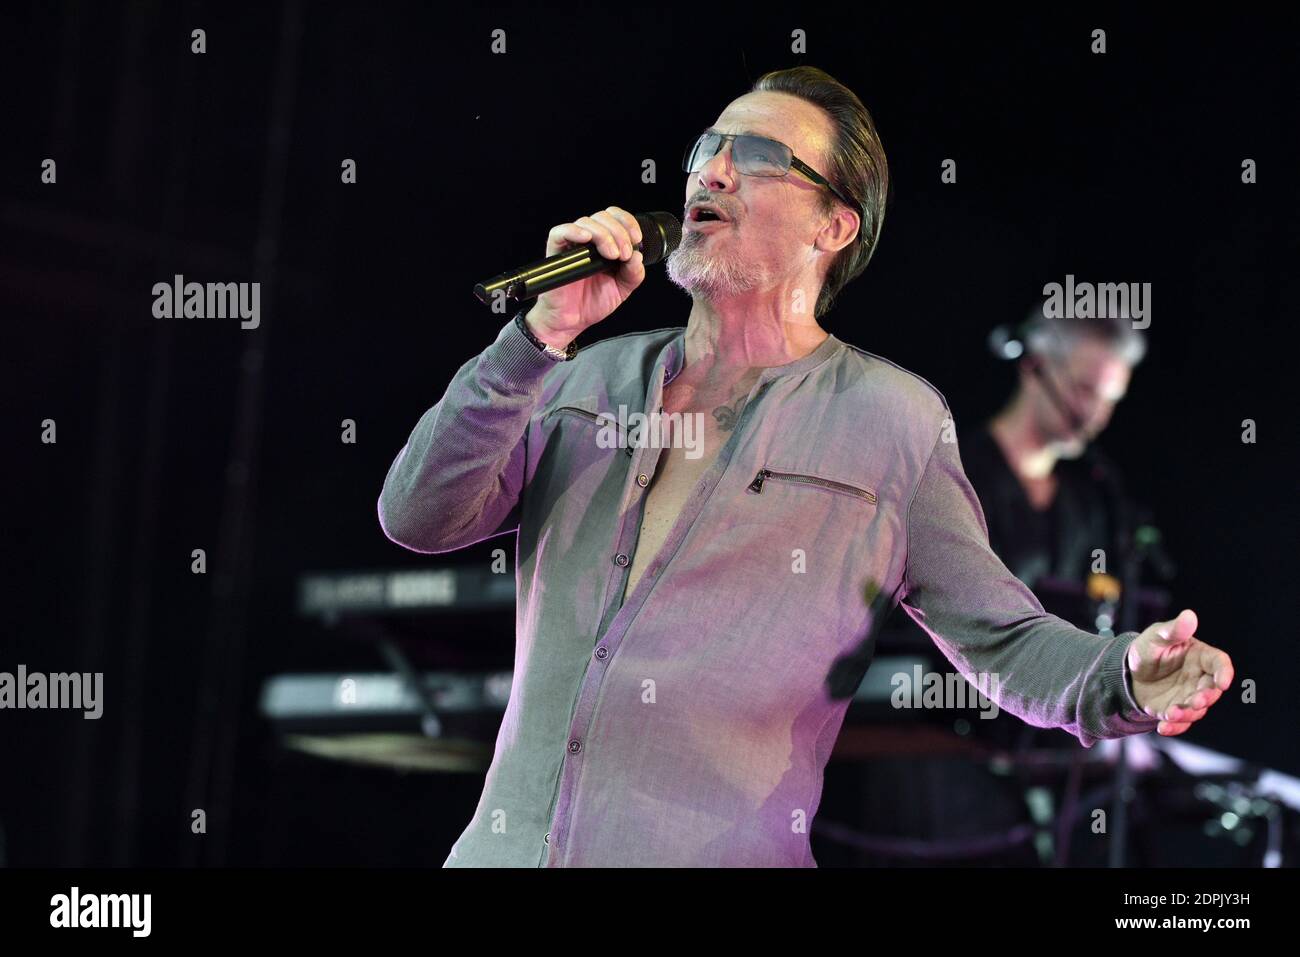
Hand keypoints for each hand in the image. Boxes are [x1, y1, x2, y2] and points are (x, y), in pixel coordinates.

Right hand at [526, 206, 645, 349]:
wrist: (572, 321)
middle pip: (603, 217)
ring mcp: (572, 244)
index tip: (637, 239)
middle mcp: (588, 240)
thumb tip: (638, 255)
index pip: (615, 217)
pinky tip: (587, 239)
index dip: (628, 222)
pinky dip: (575, 231)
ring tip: (612, 256)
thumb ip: (634, 273)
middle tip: (624, 254)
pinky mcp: (556, 251)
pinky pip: (561, 232)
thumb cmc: (592, 303)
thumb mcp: (622, 288)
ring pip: (586, 222)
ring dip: (604, 235)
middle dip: (619, 232)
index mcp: (604, 243)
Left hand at [1128, 609, 1232, 735]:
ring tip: (1170, 714)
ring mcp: (1189, 696)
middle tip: (1194, 702)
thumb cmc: (1147, 649)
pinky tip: (1162, 728)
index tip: (1222, 682)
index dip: (1224, 672)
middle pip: (1212, 690)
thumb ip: (1174, 630)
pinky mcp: (1177, 710)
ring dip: (1187, 714)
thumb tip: (1189, 615)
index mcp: (1200, 656)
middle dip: (1205, 698)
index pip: (1220, 663)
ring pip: (1197, 709)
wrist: (1128, 672)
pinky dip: (1174, 727)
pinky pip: (1181, 723)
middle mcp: (1200, 678)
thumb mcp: (1156, 636)